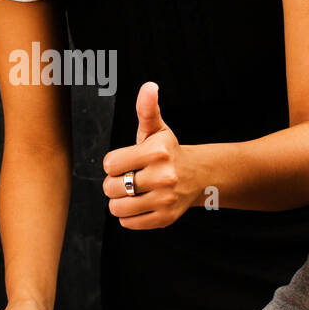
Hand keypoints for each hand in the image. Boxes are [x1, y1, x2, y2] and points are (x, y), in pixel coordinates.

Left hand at [102, 81, 201, 228]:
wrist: (198, 176)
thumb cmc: (167, 151)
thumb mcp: (156, 129)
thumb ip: (147, 108)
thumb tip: (149, 86)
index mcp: (156, 153)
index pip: (110, 164)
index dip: (114, 163)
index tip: (126, 162)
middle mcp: (163, 177)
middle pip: (111, 187)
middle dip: (115, 183)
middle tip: (129, 178)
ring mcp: (165, 200)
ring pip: (117, 208)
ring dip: (119, 201)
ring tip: (132, 192)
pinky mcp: (165, 219)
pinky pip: (128, 223)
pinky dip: (128, 216)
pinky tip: (140, 204)